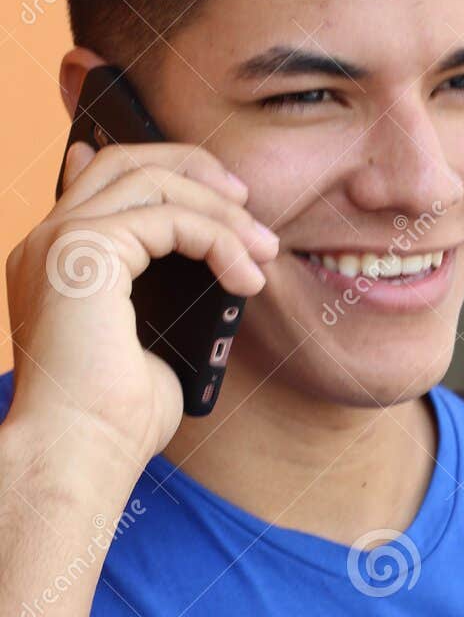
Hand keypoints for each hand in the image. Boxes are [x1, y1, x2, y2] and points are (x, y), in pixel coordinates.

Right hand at [5, 139, 277, 480]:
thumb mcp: (153, 348)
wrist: (78, 455)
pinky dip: (218, 239)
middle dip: (195, 168)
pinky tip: (246, 277)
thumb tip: (215, 277)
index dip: (166, 169)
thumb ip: (170, 301)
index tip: (225, 195)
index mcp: (57, 263)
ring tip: (263, 249)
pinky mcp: (82, 252)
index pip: (101, 179)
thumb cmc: (114, 424)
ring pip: (150, 179)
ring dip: (218, 209)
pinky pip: (168, 216)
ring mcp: (59, 243)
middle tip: (248, 200)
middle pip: (125, 161)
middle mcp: (48, 243)